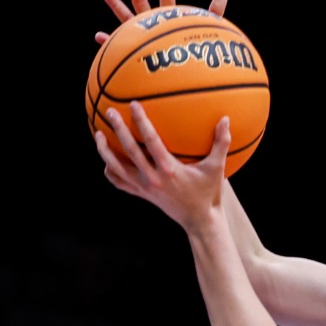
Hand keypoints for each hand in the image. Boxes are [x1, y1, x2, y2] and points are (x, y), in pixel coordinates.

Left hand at [96, 103, 230, 231]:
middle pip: (129, 150)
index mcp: (169, 169)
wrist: (200, 221)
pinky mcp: (142, 195)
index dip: (141, 121)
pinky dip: (111, 172)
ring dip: (106, 151)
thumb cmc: (208, 192)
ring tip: (98, 134)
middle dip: (118, 130)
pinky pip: (121, 183)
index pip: (151, 140)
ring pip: (118, 168)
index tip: (133, 104)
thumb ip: (221, 143)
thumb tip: (227, 119)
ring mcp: (145, 188)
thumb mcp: (217, 168)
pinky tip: (106, 160)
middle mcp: (153, 178)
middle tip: (109, 112)